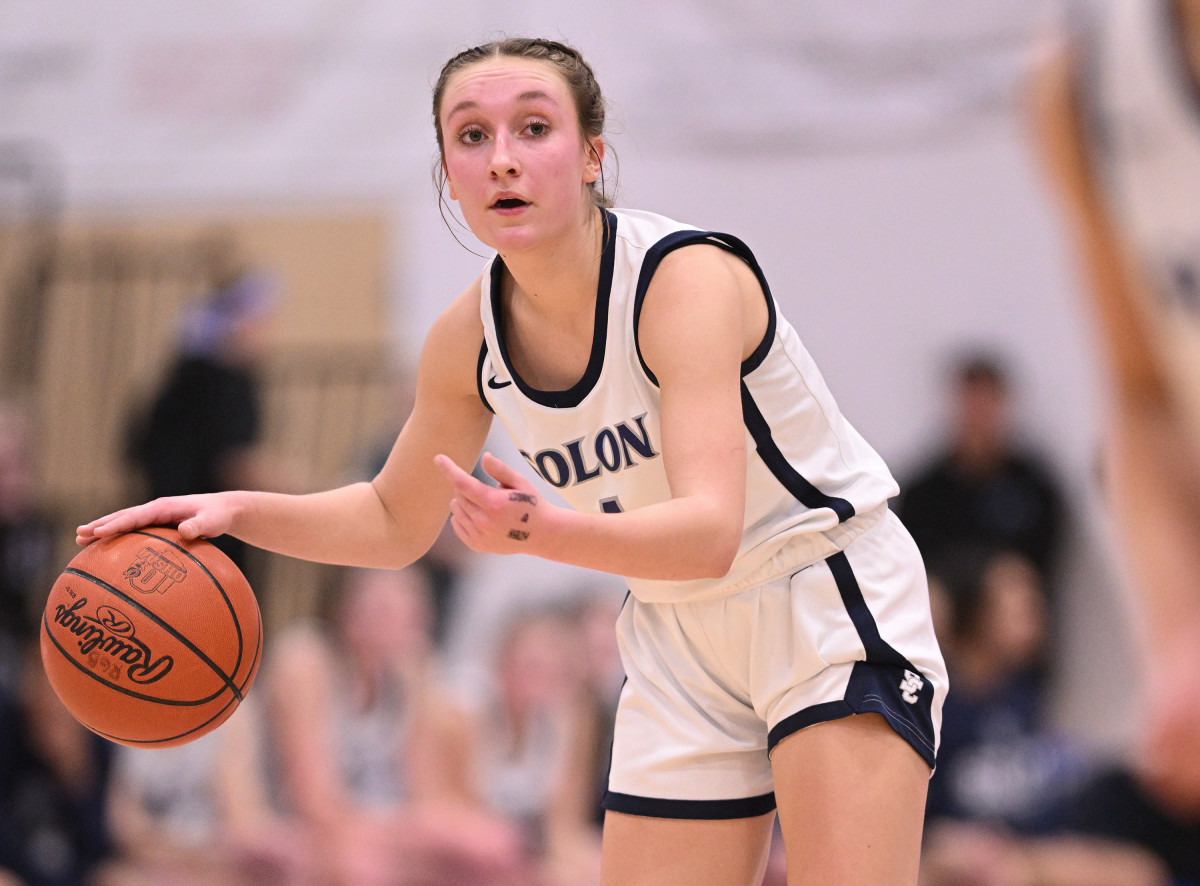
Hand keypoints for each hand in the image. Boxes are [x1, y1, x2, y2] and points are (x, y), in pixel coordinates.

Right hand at [75, 493, 235, 545]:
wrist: (222, 510)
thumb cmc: (217, 516)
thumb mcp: (211, 521)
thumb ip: (198, 525)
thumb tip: (184, 531)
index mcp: (163, 507)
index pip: (135, 516)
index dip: (116, 524)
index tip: (98, 532)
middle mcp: (154, 509)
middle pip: (122, 517)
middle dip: (100, 525)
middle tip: (78, 535)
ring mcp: (153, 517)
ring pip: (123, 522)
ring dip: (102, 529)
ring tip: (79, 539)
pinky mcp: (155, 525)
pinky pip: (132, 530)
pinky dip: (116, 536)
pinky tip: (104, 549)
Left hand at [435, 452, 548, 555]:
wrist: (542, 534)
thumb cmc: (532, 504)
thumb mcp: (520, 482)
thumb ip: (500, 470)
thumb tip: (485, 457)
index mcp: (494, 503)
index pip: (463, 483)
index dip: (449, 469)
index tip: (438, 458)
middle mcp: (484, 521)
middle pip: (459, 495)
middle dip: (465, 486)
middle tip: (484, 488)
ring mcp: (480, 535)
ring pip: (456, 510)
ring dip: (463, 501)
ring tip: (483, 502)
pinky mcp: (478, 545)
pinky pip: (457, 525)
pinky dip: (461, 516)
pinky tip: (477, 514)